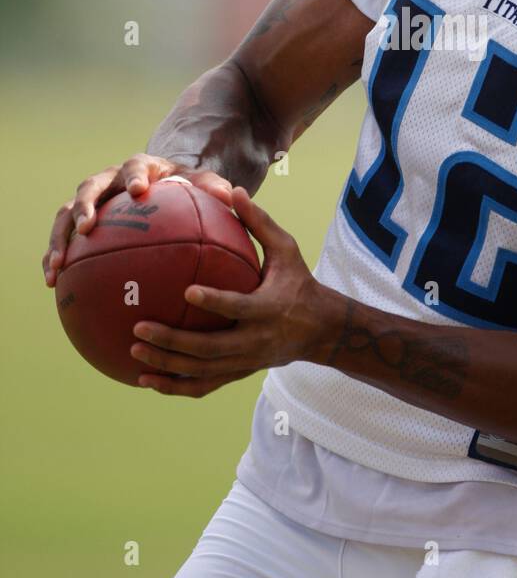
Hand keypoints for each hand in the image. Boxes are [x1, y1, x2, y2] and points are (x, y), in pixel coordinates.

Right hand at [43, 154, 233, 286]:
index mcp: (139, 167)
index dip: (134, 176)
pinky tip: (53, 284)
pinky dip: (54, 258)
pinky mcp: (81, 223)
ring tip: (57, 267)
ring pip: (65, 215)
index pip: (135, 167)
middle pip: (88, 188)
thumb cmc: (187, 188)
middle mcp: (109, 180)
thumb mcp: (203, 184)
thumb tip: (230, 197)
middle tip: (86, 229)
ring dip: (59, 239)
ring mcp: (91, 201)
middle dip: (84, 207)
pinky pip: (63, 239)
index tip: (138, 190)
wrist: (164, 188)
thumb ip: (215, 188)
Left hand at [130, 188, 321, 396]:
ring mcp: (246, 362)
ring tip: (133, 352)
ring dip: (166, 366)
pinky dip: (175, 386)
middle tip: (138, 328)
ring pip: (202, 371)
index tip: (186, 292)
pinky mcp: (239, 374)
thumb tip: (233, 191)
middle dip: (172, 342)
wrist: (321, 330)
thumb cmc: (299, 281)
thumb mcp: (287, 250)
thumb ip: (260, 223)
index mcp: (268, 308)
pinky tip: (145, 380)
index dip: (214, 302)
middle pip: (210, 349)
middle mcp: (256, 341)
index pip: (238, 308)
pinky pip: (203, 385)